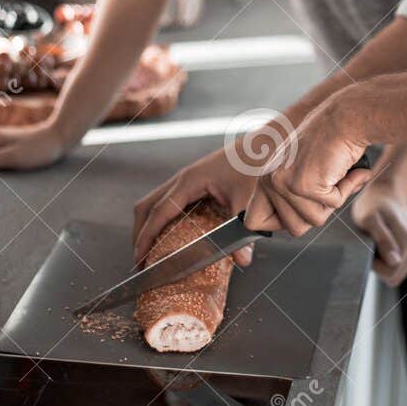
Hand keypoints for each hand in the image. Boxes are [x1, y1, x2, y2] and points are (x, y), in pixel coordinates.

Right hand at [133, 135, 274, 266]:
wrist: (267, 144)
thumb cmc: (256, 166)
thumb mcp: (248, 203)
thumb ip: (243, 233)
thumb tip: (243, 261)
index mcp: (189, 181)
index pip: (158, 213)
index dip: (146, 237)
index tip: (139, 259)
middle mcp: (183, 178)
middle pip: (147, 206)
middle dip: (140, 233)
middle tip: (141, 261)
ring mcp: (188, 178)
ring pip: (155, 202)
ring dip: (149, 225)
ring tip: (151, 251)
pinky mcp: (196, 181)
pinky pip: (169, 200)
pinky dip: (163, 218)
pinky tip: (172, 235)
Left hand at [243, 100, 368, 235]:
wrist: (345, 118)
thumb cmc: (330, 139)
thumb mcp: (302, 168)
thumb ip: (295, 195)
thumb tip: (300, 222)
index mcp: (266, 177)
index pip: (253, 221)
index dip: (276, 225)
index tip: (294, 216)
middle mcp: (270, 181)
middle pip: (293, 228)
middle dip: (317, 213)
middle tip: (326, 189)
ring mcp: (285, 184)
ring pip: (314, 221)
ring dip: (332, 202)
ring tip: (335, 176)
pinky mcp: (304, 185)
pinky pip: (332, 206)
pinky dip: (345, 190)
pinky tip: (343, 170)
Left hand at [349, 180, 406, 286]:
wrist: (386, 192)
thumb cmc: (373, 205)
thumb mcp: (370, 219)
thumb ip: (383, 240)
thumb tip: (395, 261)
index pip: (391, 273)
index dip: (375, 266)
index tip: (367, 247)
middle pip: (395, 274)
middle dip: (380, 265)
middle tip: (371, 243)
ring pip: (398, 271)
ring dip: (385, 262)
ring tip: (378, 241)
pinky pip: (400, 265)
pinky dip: (389, 257)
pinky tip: (384, 242)